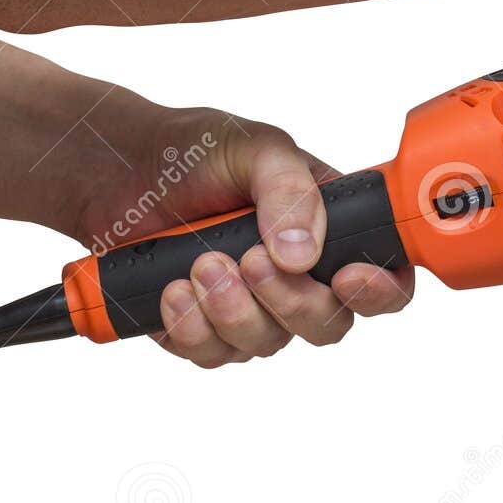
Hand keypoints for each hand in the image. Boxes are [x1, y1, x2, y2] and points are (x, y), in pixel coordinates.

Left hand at [73, 109, 413, 367]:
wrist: (117, 171)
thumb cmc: (194, 150)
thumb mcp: (253, 147)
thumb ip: (289, 190)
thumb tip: (303, 253)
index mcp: (331, 227)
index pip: (385, 276)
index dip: (379, 291)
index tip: (346, 278)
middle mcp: (300, 274)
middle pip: (327, 324)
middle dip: (289, 300)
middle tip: (248, 261)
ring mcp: (254, 305)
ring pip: (267, 344)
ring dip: (232, 311)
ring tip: (198, 265)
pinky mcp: (205, 328)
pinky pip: (212, 354)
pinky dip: (191, 328)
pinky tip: (172, 290)